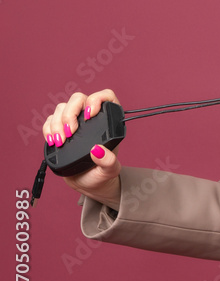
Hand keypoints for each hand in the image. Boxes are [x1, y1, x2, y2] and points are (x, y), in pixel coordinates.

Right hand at [41, 89, 123, 207]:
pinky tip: (53, 141)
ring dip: (57, 123)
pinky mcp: (61, 129)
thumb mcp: (110, 171)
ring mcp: (75, 122)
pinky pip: (50, 120)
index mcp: (109, 122)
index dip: (97, 99)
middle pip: (78, 99)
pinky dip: (48, 128)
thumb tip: (98, 150)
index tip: (89, 115)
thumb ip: (108, 162)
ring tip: (60, 141)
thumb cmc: (102, 175)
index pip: (106, 96)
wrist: (87, 183)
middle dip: (70, 113)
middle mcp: (91, 118)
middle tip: (70, 133)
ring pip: (62, 107)